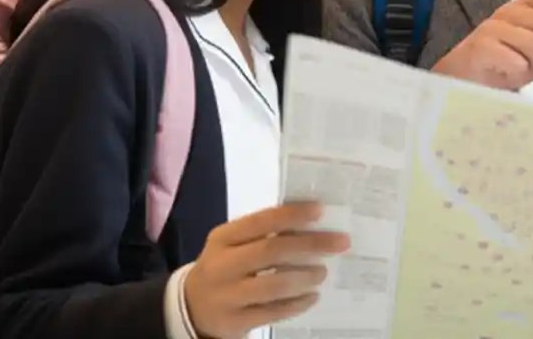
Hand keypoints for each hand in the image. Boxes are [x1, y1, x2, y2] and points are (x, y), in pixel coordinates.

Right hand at [184, 202, 350, 338]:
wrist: (192, 308)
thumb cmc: (226, 267)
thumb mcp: (233, 245)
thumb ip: (263, 234)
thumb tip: (313, 223)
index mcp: (222, 238)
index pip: (260, 221)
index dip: (291, 215)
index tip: (320, 210)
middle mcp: (221, 265)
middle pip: (271, 251)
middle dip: (311, 244)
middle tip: (340, 243)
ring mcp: (226, 296)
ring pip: (274, 285)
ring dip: (306, 277)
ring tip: (322, 272)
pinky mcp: (235, 322)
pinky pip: (274, 313)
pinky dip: (298, 303)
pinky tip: (312, 296)